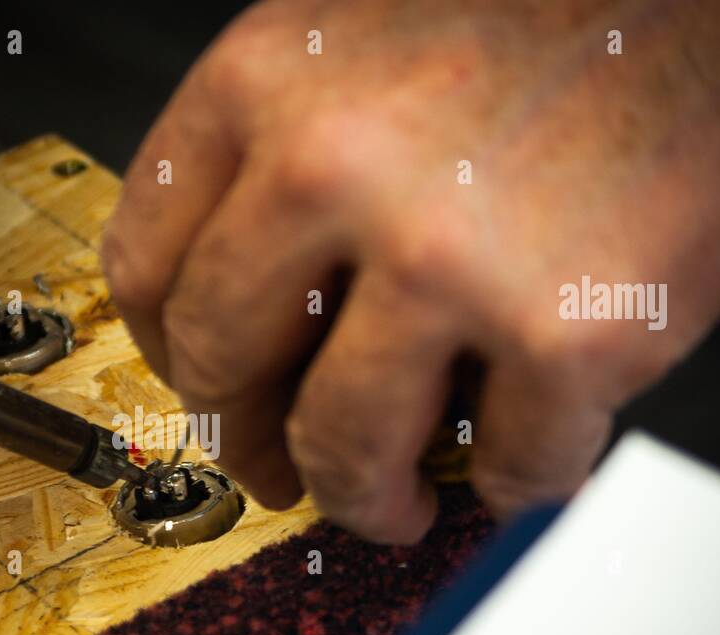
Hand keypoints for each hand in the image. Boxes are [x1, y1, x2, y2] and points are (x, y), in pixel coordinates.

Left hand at [102, 0, 719, 540]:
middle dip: (248, 443)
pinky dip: (513, 482)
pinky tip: (523, 454)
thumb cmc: (572, 8)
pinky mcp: (566, 331)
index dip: (165, 350)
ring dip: (363, 497)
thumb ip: (285, 154)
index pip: (146, 263)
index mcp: (268, 80)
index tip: (204, 384)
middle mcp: (334, 165)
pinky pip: (507, 467)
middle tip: (279, 469)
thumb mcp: (369, 37)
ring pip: (340, 448)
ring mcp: (445, 255)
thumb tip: (256, 305)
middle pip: (223, 368)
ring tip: (392, 500)